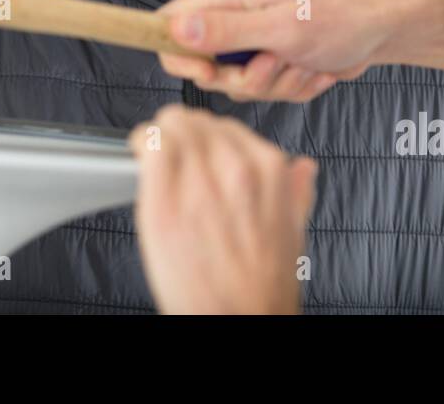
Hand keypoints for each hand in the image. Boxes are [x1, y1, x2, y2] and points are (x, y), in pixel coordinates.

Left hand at [128, 104, 317, 313]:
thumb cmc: (263, 285)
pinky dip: (142, 143)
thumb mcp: (293, 231)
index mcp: (269, 170)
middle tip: (174, 154)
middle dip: (185, 135)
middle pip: (198, 122)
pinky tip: (141, 154)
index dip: (209, 141)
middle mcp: (236, 168)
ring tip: (153, 153)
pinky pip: (150, 146)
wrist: (240, 321)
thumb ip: (295, 191)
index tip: (200, 152)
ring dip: (161, 136)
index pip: (228, 128)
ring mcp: (199, 182)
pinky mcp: (164, 200)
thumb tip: (302, 167)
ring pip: (173, 126)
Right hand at [157, 0, 421, 101]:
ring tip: (303, 62)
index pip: (169, 25)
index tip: (212, 72)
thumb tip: (176, 28)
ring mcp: (251, 38)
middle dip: (242, 79)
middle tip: (276, 64)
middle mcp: (233, 14)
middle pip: (203, 66)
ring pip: (236, 85)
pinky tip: (313, 68)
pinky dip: (291, 88)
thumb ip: (227, 30)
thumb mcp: (283, 26)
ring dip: (274, 85)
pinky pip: (264, 90)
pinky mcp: (269, 58)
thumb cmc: (342, 15)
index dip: (181, 57)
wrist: (384, 26)